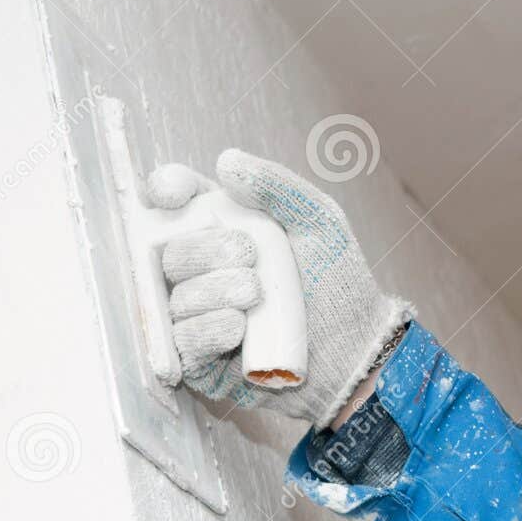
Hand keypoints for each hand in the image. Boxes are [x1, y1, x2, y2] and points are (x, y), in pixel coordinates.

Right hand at [148, 149, 411, 428]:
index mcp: (225, 229)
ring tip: (256, 295)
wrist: (356, 349)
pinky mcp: (200, 360)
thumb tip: (226, 161)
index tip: (174, 194)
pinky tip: (237, 327)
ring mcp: (199, 316)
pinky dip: (206, 329)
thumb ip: (279, 188)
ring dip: (213, 291)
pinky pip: (181, 342)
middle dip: (205, 250)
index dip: (166, 193)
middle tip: (250, 256)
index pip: (175, 203)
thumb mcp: (320, 224)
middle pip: (170, 251)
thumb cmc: (337, 284)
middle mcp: (204, 270)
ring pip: (175, 297)